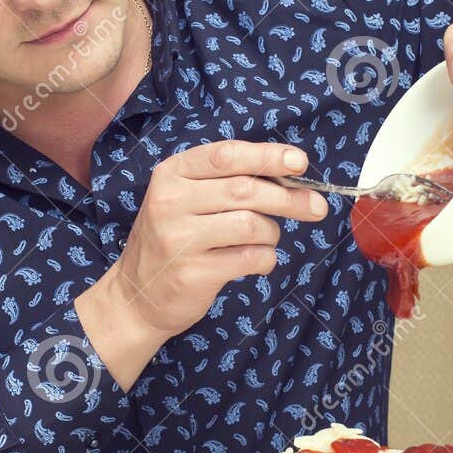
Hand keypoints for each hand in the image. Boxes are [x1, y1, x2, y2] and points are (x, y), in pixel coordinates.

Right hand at [76, 140, 327, 388]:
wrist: (136, 295)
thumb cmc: (174, 240)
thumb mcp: (187, 200)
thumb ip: (227, 183)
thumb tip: (291, 175)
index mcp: (172, 174)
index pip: (226, 156)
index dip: (268, 156)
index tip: (299, 162)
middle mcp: (171, 202)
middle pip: (245, 190)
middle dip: (289, 198)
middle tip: (316, 207)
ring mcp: (179, 239)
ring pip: (252, 225)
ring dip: (272, 233)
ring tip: (266, 240)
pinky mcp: (193, 273)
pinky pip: (250, 258)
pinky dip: (266, 259)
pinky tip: (258, 261)